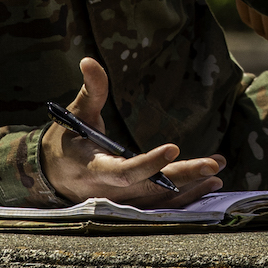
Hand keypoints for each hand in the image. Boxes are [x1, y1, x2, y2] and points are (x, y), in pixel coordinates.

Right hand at [43, 57, 224, 206]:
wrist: (51, 175)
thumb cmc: (66, 141)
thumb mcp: (76, 115)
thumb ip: (91, 91)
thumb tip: (89, 60)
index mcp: (94, 169)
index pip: (125, 172)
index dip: (149, 164)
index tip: (174, 148)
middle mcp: (109, 192)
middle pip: (151, 189)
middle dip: (183, 177)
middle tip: (213, 164)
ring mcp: (121, 203)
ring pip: (159, 201)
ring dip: (190, 188)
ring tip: (217, 170)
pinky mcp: (130, 206)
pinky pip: (160, 207)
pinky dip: (184, 199)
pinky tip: (208, 185)